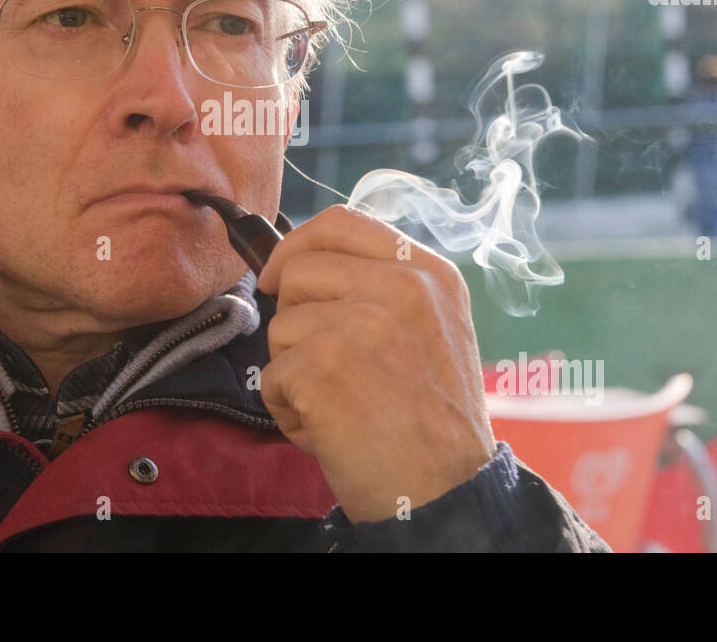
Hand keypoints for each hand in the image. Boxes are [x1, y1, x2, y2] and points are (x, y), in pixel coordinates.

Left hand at [256, 205, 496, 523]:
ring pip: (280, 325)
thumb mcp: (431, 329)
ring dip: (292, 370)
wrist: (446, 494)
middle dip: (295, 319)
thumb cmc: (430, 421)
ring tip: (338, 403)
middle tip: (331, 367)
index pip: (341, 222)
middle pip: (299, 270)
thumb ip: (380, 287)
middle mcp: (401, 288)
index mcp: (430, 273)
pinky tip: (327, 429)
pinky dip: (286, 410)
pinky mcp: (325, 364)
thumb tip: (296, 262)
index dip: (297, 243)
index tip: (278, 274)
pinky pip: (270, 375)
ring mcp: (362, 323)